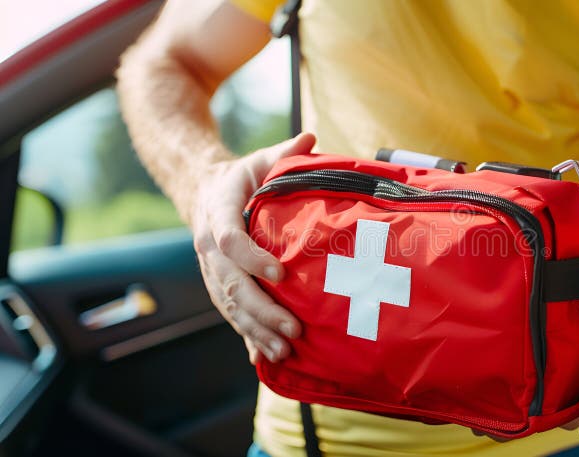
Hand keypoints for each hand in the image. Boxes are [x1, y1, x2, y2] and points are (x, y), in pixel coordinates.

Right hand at [191, 133, 316, 364]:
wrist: (206, 192)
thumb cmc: (243, 176)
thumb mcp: (261, 159)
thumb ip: (284, 153)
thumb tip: (310, 139)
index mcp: (218, 210)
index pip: (228, 238)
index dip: (251, 258)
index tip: (281, 274)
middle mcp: (209, 245)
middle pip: (230, 283)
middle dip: (261, 310)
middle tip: (293, 329)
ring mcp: (212, 269)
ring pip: (229, 305)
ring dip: (255, 330)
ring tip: (283, 350)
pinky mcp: (220, 284)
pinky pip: (231, 313)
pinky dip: (246, 335)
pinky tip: (263, 357)